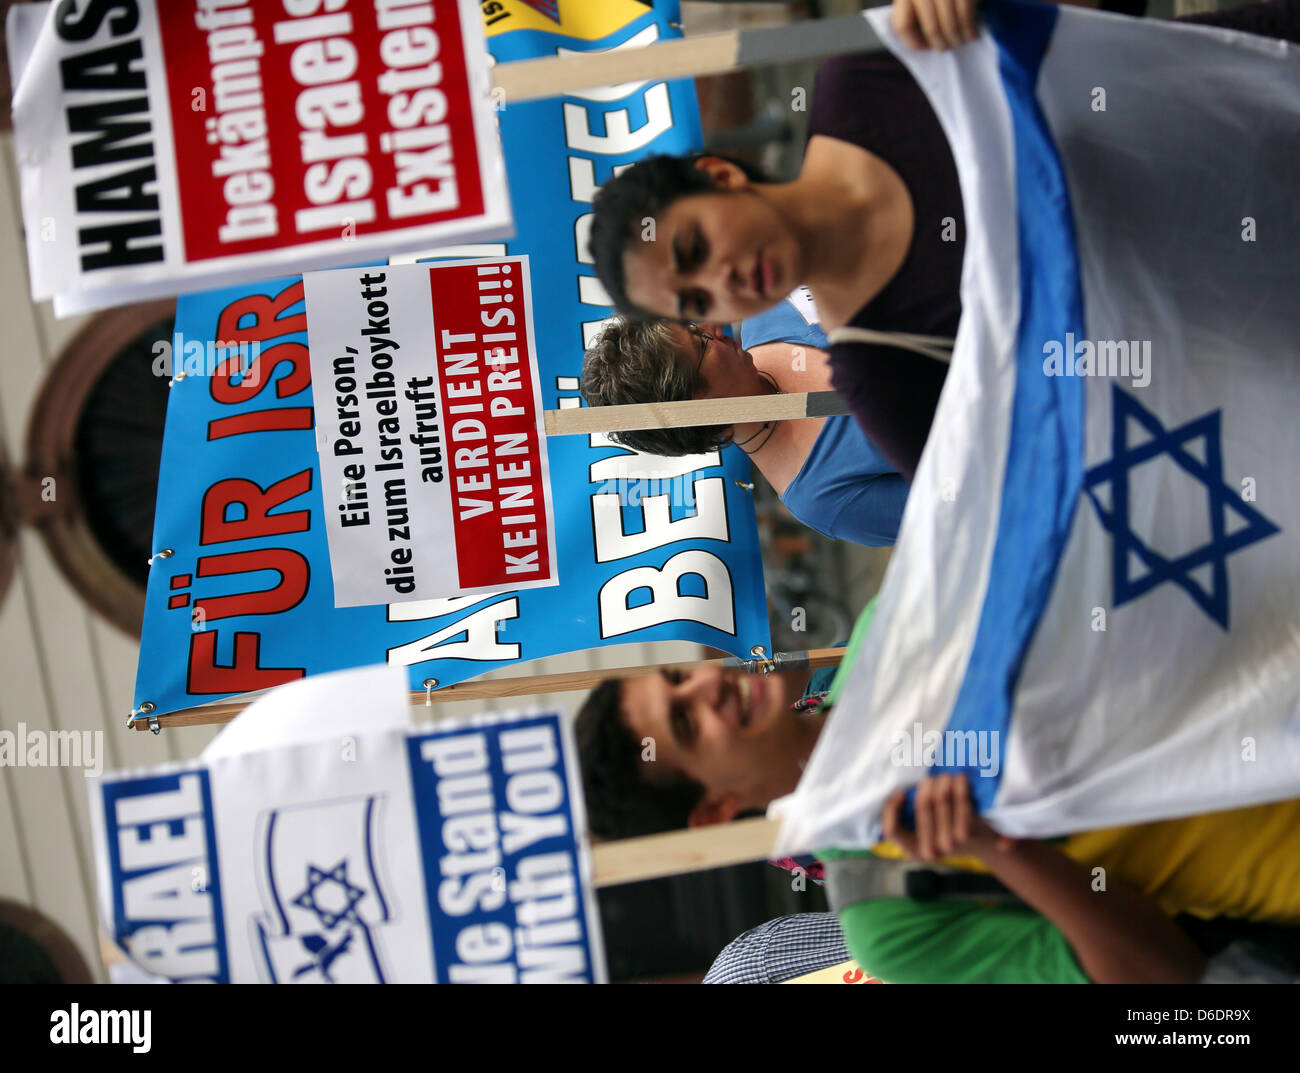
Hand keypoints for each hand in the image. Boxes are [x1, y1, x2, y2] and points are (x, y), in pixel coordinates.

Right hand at [881, 774, 1014, 860]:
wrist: (986, 846)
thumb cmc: (950, 831)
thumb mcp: (926, 832)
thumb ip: (909, 818)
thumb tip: (895, 792)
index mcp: (914, 851)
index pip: (892, 829)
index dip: (891, 808)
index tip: (901, 793)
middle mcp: (929, 850)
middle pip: (921, 804)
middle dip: (925, 785)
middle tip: (931, 779)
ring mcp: (948, 843)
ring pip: (939, 797)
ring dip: (943, 781)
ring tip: (946, 778)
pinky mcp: (966, 833)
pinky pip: (959, 799)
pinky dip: (960, 784)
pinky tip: (960, 779)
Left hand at [891, 0, 980, 49]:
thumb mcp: (920, 1)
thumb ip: (914, 16)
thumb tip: (921, 42)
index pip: (903, 26)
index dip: (913, 42)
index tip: (925, 46)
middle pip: (931, 28)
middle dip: (941, 44)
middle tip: (947, 46)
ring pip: (950, 24)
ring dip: (957, 39)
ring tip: (961, 41)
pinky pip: (966, 14)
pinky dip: (970, 28)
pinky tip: (973, 34)